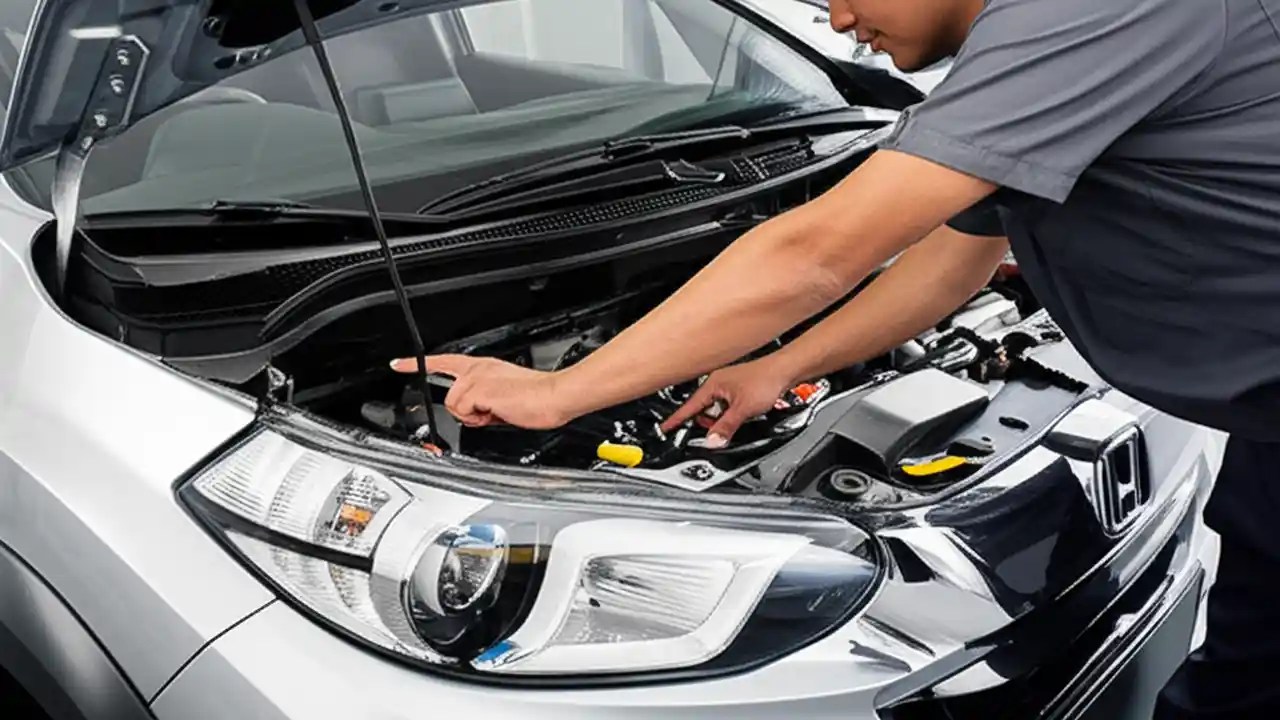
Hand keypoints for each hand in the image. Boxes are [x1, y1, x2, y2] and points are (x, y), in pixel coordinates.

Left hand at [391, 354, 575, 429]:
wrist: (554, 396)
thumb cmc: (536, 399)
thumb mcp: (502, 398)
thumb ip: (483, 401)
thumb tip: (477, 412)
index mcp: (482, 367)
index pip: (443, 361)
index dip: (416, 364)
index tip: (398, 363)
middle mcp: (477, 369)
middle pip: (449, 397)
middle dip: (466, 412)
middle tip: (492, 411)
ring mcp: (476, 378)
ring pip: (455, 406)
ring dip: (474, 416)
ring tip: (498, 411)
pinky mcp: (478, 389)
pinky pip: (464, 412)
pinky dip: (479, 418)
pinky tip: (497, 411)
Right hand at [660, 357, 796, 446]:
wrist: (786, 370)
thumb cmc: (766, 380)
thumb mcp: (743, 410)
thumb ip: (725, 427)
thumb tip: (711, 441)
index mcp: (712, 385)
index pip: (689, 407)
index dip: (676, 420)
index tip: (665, 429)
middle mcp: (718, 384)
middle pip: (703, 411)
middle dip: (709, 423)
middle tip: (720, 430)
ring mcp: (729, 387)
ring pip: (717, 410)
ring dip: (724, 419)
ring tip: (739, 418)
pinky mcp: (739, 391)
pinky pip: (728, 407)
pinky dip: (733, 415)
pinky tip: (744, 415)